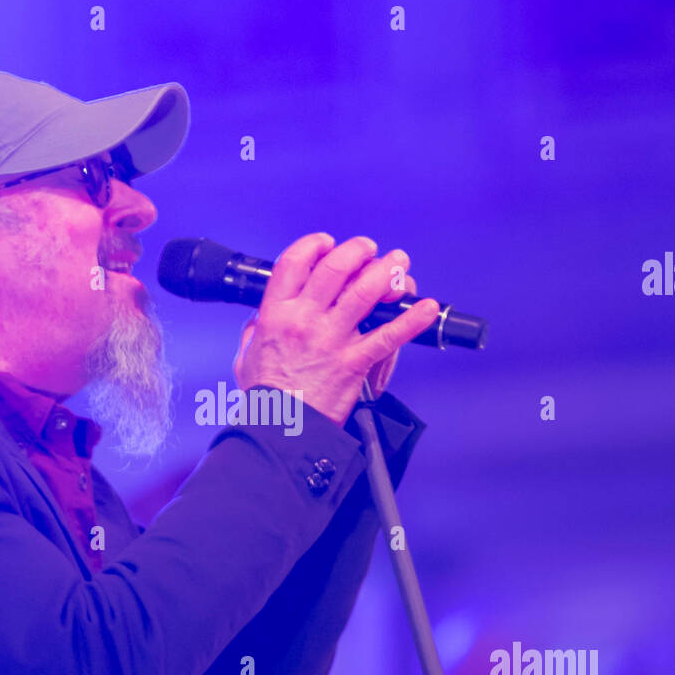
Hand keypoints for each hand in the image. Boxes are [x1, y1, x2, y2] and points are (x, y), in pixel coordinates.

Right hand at [232, 233, 438, 425]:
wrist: (279, 431)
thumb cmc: (264, 398)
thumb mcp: (246, 356)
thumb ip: (253, 333)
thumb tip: (257, 321)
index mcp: (276, 314)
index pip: (293, 263)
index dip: (313, 245)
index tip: (327, 243)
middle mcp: (304, 320)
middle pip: (335, 269)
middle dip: (357, 251)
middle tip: (370, 249)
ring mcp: (330, 340)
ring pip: (364, 292)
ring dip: (388, 272)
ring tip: (399, 264)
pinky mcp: (353, 363)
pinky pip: (388, 336)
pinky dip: (413, 320)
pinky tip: (428, 308)